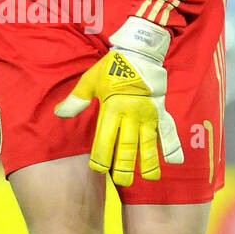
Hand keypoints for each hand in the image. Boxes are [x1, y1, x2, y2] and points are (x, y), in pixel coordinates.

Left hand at [54, 17, 183, 185]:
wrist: (140, 52)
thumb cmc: (112, 67)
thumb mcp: (91, 80)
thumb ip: (76, 99)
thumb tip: (59, 113)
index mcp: (112, 108)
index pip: (105, 138)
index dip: (101, 155)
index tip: (98, 169)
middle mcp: (132, 114)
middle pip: (127, 146)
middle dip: (124, 166)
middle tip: (122, 182)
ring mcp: (148, 115)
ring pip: (148, 143)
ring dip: (149, 162)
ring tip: (149, 178)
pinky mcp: (160, 112)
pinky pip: (168, 131)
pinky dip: (172, 146)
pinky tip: (175, 162)